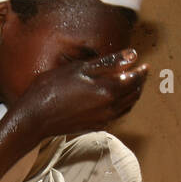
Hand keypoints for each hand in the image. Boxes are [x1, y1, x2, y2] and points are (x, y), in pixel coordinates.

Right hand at [10, 49, 148, 139]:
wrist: (35, 117)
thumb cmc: (53, 88)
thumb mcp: (80, 68)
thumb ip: (109, 62)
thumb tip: (133, 55)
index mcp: (108, 90)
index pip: (134, 80)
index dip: (141, 71)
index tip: (145, 64)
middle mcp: (110, 108)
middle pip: (134, 94)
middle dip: (140, 83)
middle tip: (142, 73)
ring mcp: (103, 119)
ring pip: (127, 107)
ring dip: (133, 95)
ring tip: (133, 84)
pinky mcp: (95, 126)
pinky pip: (117, 115)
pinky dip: (123, 105)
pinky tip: (117, 99)